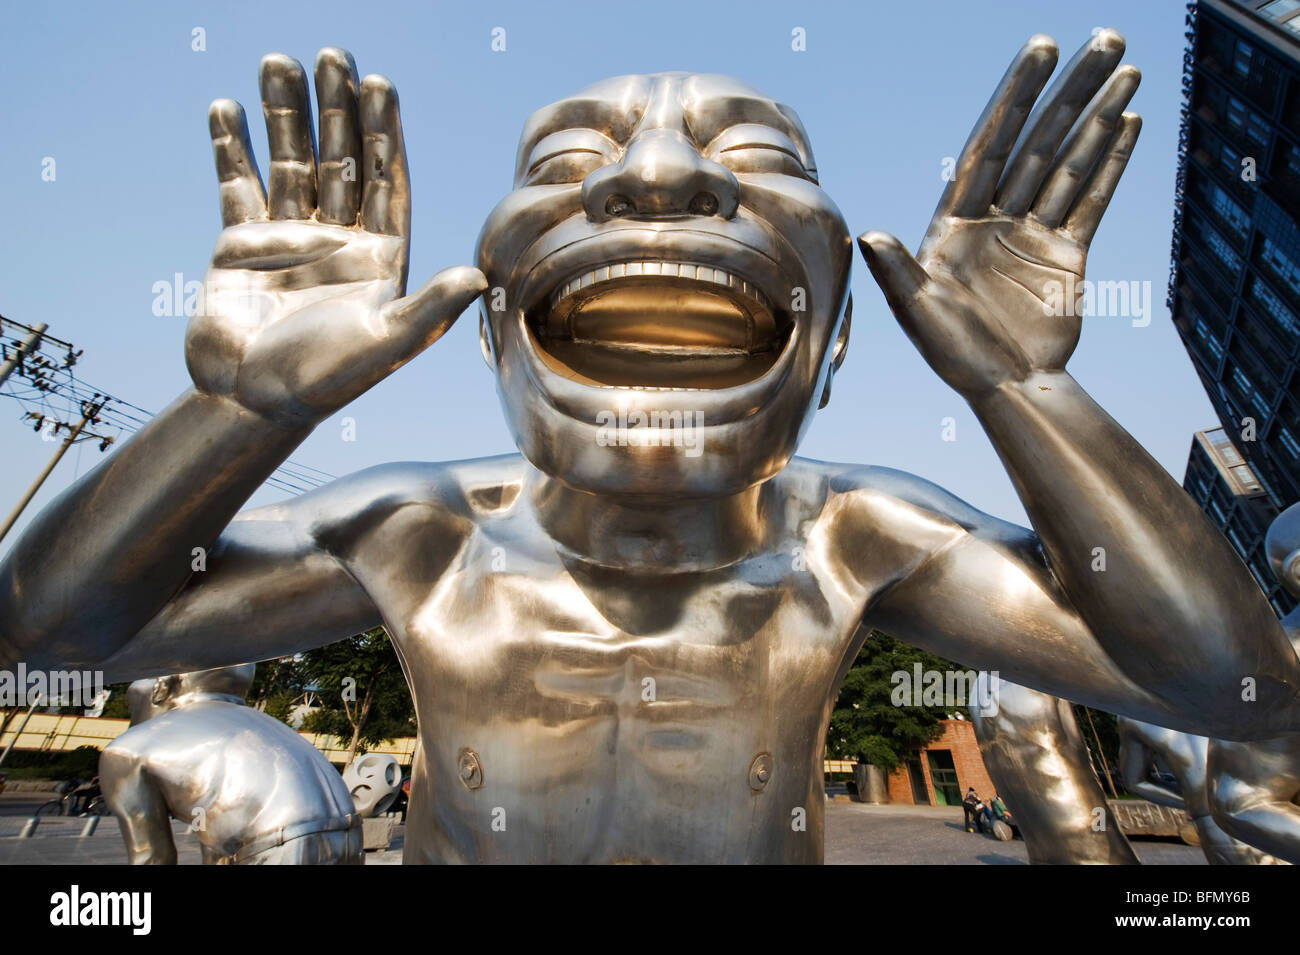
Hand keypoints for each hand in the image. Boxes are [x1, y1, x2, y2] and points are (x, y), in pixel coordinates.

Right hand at [186, 48, 485, 427]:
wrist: (250, 401)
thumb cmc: (322, 381)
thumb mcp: (383, 345)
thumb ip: (429, 310)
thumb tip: (478, 278)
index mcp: (380, 258)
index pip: (386, 181)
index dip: (384, 134)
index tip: (381, 85)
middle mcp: (340, 241)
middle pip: (341, 160)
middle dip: (338, 108)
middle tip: (333, 55)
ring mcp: (291, 238)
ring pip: (291, 162)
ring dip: (284, 114)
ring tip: (278, 61)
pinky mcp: (241, 244)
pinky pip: (237, 185)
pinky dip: (231, 148)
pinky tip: (227, 108)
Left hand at [858, 31, 1140, 398]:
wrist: (1008, 392)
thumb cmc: (955, 358)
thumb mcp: (920, 316)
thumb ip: (899, 275)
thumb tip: (871, 236)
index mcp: (955, 221)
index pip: (992, 144)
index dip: (1017, 96)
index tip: (1043, 50)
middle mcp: (993, 218)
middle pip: (1040, 141)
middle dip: (1072, 91)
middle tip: (1106, 39)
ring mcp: (1031, 232)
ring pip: (1071, 163)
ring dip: (1100, 117)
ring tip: (1128, 70)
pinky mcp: (1065, 253)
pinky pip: (1092, 199)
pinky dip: (1112, 162)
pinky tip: (1128, 122)